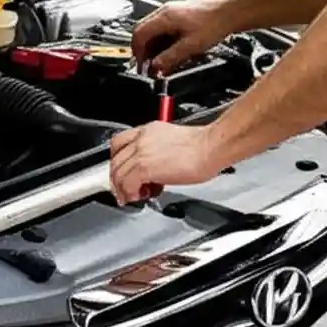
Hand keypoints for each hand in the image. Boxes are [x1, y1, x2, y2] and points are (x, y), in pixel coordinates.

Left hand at [109, 123, 224, 204]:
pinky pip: (126, 183)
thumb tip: (155, 169)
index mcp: (149, 130)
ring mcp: (141, 152)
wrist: (211, 147)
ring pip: (118, 173)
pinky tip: (140, 195)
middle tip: (126, 189)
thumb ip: (158, 152)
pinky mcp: (144, 167)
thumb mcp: (174, 143)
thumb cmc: (203, 147)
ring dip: (123, 188)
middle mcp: (141, 139)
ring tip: (133, 196)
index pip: (120, 143)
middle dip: (118, 179)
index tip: (122, 172)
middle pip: (115, 160)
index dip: (117, 160)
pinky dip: (130, 193)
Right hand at [133, 0, 235, 73]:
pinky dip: (163, 41)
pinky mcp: (180, 14)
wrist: (231, 13)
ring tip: (163, 60)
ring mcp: (172, 11)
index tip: (142, 66)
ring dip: (154, 47)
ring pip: (153, 31)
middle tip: (150, 65)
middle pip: (143, 32)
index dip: (137, 52)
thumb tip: (155, 68)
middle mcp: (165, 11)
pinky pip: (163, 28)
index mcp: (165, 17)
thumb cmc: (215, 24)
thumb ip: (169, 58)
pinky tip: (172, 51)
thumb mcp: (190, 47)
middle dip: (144, 51)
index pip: (139, 34)